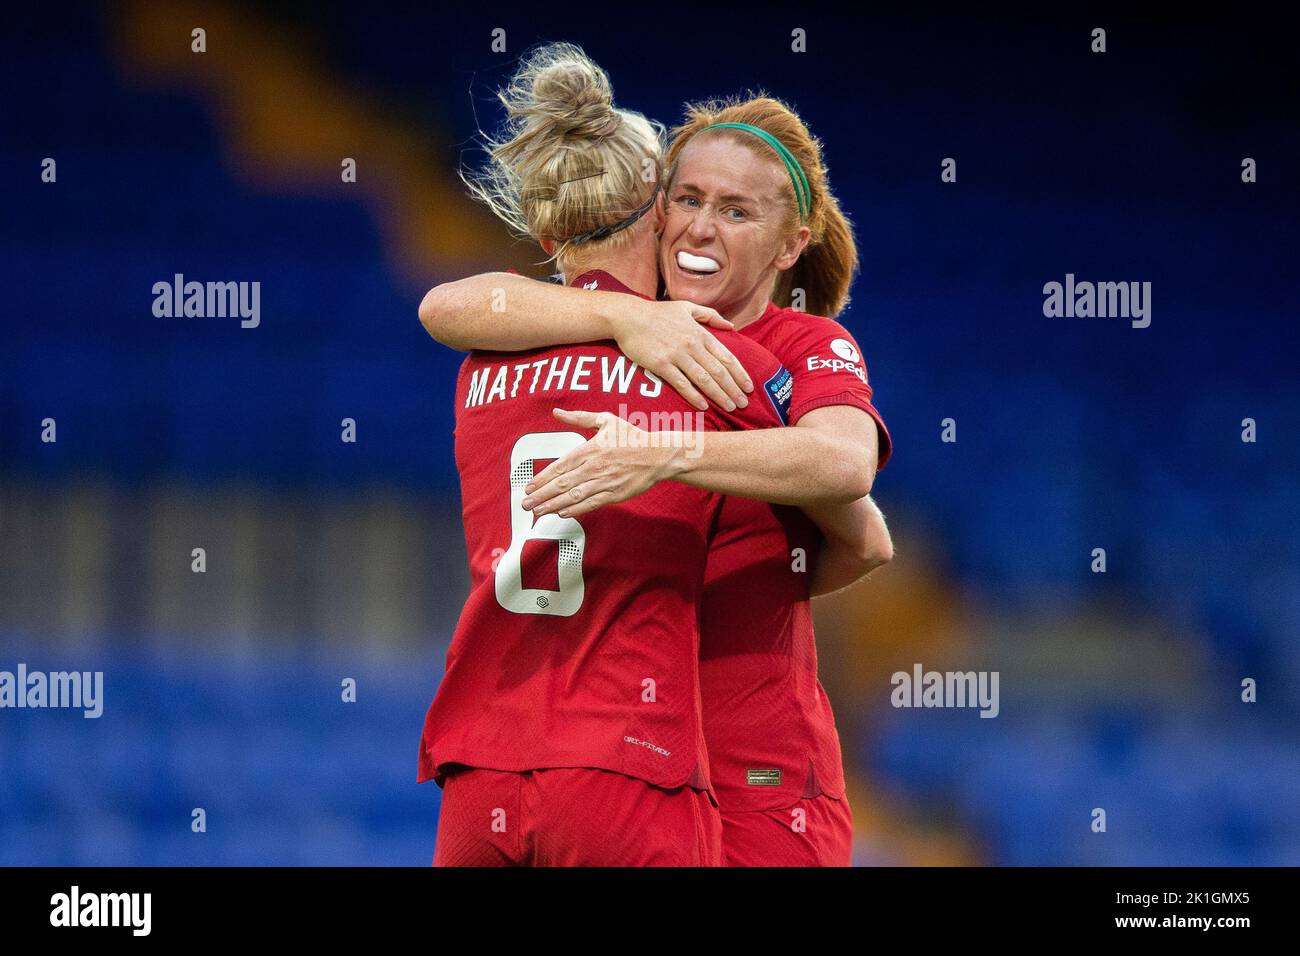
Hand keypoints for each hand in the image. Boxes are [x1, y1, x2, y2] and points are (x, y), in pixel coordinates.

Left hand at [520, 409, 680, 517]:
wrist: (658, 455)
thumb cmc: (632, 437)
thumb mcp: (605, 420)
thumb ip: (579, 417)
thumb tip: (557, 412)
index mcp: (589, 449)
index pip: (559, 466)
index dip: (541, 478)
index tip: (528, 486)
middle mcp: (594, 467)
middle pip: (561, 484)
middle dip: (541, 495)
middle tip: (526, 503)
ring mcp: (604, 482)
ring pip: (573, 496)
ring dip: (553, 505)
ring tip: (538, 511)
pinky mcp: (614, 495)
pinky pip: (590, 503)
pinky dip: (575, 509)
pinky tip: (562, 513)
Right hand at [607, 298, 751, 411]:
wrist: (628, 317)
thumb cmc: (657, 312)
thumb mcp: (687, 308)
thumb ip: (710, 316)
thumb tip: (731, 326)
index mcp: (700, 333)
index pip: (726, 356)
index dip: (739, 373)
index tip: (749, 386)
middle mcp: (692, 344)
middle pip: (718, 371)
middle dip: (733, 389)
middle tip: (743, 404)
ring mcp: (676, 355)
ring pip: (703, 379)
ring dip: (719, 395)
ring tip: (730, 407)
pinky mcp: (660, 364)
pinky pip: (681, 383)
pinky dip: (694, 396)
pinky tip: (704, 406)